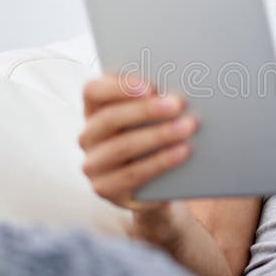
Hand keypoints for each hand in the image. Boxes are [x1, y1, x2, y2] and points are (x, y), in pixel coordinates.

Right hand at [77, 73, 198, 242]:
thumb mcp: (151, 117)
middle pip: (109, 118)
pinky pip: (132, 175)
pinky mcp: (106, 188)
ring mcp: (93, 165)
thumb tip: (174, 88)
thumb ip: (154, 99)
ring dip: (157, 135)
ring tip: (186, 127)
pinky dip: (160, 162)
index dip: (119, 86)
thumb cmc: (155, 137)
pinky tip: (181, 152)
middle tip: (177, 104)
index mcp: (94, 109)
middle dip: (145, 110)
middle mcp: (88, 136)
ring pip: (122, 147)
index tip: (150, 86)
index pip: (93, 90)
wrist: (159, 184)